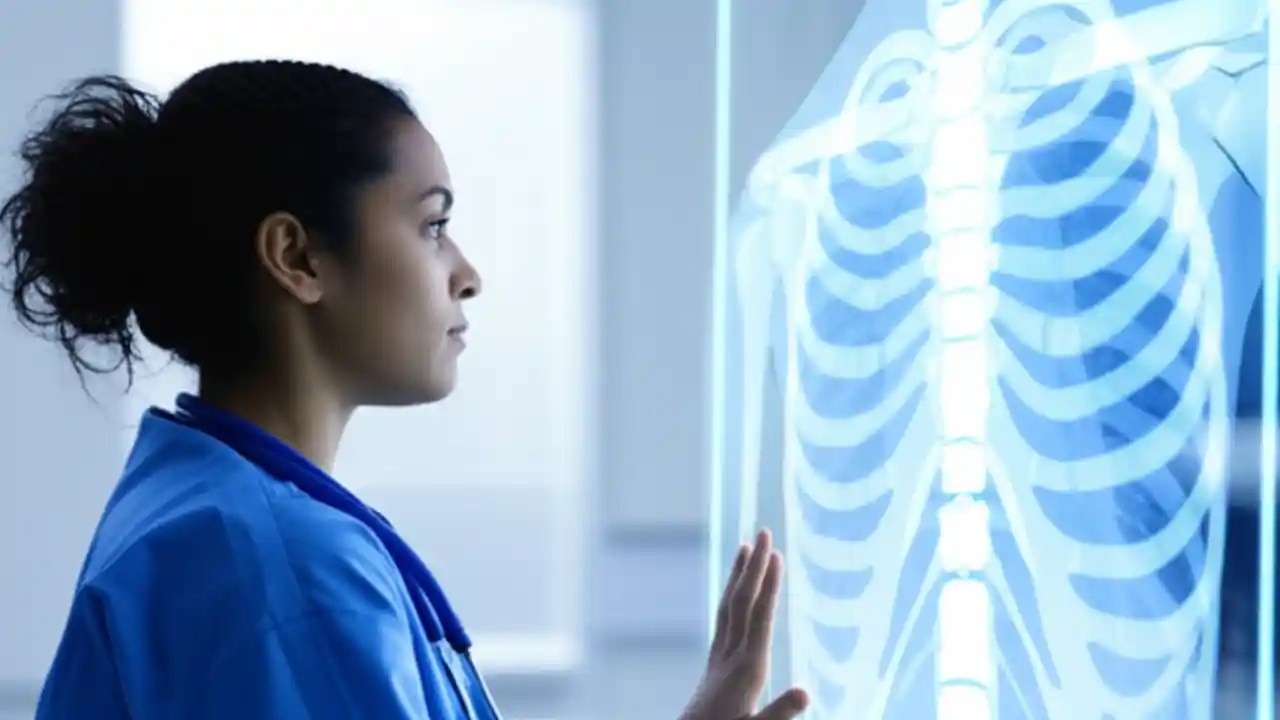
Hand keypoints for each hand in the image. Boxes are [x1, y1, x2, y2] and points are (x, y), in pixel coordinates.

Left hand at [679, 529, 808, 719]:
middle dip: (755, 567)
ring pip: (728, 607)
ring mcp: (719, 658)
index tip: (777, 555)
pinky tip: (735, 591)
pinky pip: (724, 619)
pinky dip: (732, 597)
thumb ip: (780, 713)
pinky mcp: (715, 664)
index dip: (769, 586)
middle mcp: (730, 656)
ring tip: (746, 546)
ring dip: (739, 575)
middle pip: (742, 602)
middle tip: (765, 531)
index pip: (760, 618)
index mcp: (747, 670)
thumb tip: (807, 693)